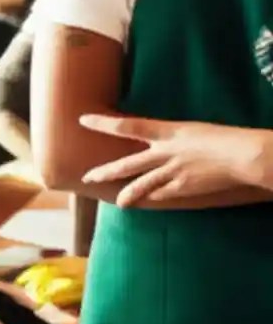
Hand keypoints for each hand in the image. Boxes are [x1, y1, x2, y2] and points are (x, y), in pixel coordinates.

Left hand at [80, 114, 270, 206]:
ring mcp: (171, 171)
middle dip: (105, 171)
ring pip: (141, 185)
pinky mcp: (183, 187)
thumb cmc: (224, 137)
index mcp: (167, 131)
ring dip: (127, 195)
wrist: (242, 154)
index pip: (127, 125)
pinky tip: (147, 201)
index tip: (82, 119)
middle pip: (127, 164)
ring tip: (118, 203)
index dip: (103, 123)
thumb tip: (164, 143)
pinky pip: (162, 194)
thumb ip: (174, 137)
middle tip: (87, 177)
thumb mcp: (192, 129)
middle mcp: (164, 151)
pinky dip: (154, 197)